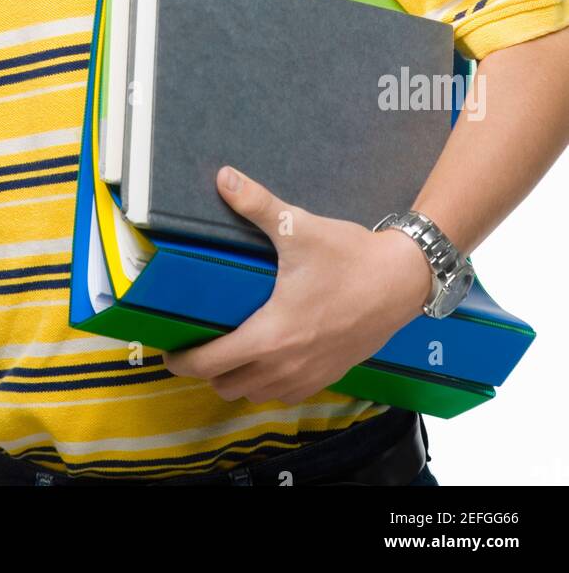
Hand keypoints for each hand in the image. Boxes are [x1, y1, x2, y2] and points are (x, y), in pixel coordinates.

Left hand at [160, 165, 433, 405]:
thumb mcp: (298, 228)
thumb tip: (223, 177)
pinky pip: (284, 395)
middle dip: (206, 369)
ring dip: (236, 378)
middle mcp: (285, 366)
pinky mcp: (329, 377)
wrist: (403, 281)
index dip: (182, 360)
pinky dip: (267, 384)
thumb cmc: (349, 256)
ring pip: (255, 395)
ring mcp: (308, 377)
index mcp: (270, 335)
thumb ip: (256, 204)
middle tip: (198, 341)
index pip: (210, 363)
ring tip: (229, 348)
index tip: (169, 348)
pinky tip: (267, 355)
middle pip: (226, 385)